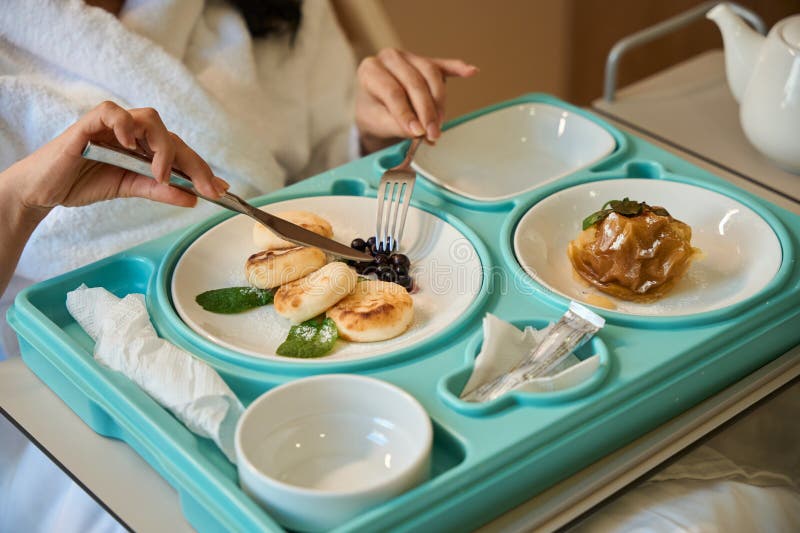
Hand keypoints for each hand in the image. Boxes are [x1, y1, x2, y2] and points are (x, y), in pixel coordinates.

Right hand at [14, 101, 226, 211]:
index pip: (179, 152)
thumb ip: (159, 190)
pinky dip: (124, 124)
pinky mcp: (89, 124)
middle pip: (171, 136)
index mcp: (143, 146)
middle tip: (206, 188)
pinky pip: (111, 111)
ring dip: (163, 147)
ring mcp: (112, 125)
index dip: (201, 169)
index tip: (220, 190)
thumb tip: (192, 199)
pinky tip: (130, 144)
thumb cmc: (84, 182)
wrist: (46, 190)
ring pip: (149, 119)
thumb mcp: (130, 188)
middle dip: (194, 164)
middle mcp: (131, 132)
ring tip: (160, 173)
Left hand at [355, 48, 477, 153]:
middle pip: (415, 82)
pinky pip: (442, 65)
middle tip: (433, 134)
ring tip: (440, 125)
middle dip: (427, 111)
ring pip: (431, 75)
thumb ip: (396, 125)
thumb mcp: (376, 123)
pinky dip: (457, 68)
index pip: (393, 92)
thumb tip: (418, 130)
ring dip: (439, 102)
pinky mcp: (425, 62)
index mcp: (370, 70)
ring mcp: (409, 57)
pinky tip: (471, 71)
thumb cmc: (373, 114)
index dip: (406, 113)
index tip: (417, 133)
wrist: (374, 108)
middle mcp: (389, 58)